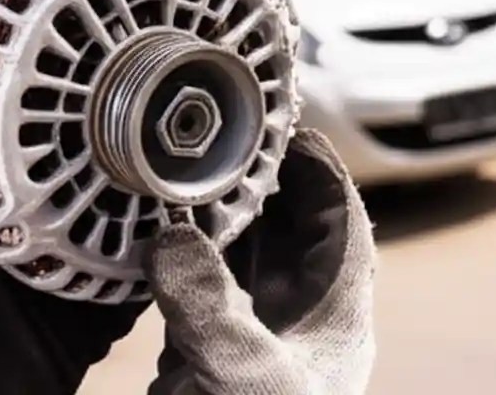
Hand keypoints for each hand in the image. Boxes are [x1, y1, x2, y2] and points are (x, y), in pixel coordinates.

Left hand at [0, 73, 148, 394]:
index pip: (28, 160)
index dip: (57, 127)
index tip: (90, 88)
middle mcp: (22, 249)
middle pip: (82, 197)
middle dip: (116, 170)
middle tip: (154, 130)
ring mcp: (56, 291)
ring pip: (116, 243)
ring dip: (146, 220)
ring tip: (180, 182)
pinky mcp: (80, 332)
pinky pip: (130, 299)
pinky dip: (158, 277)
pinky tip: (181, 247)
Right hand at [146, 130, 377, 394]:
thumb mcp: (248, 376)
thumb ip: (213, 309)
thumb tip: (174, 236)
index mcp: (336, 316)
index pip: (343, 220)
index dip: (321, 167)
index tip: (287, 126)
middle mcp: (299, 318)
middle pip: (293, 226)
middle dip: (264, 179)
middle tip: (227, 133)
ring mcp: (254, 335)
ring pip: (246, 254)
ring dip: (220, 214)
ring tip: (187, 169)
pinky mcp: (208, 355)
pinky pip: (198, 287)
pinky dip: (179, 257)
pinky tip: (151, 237)